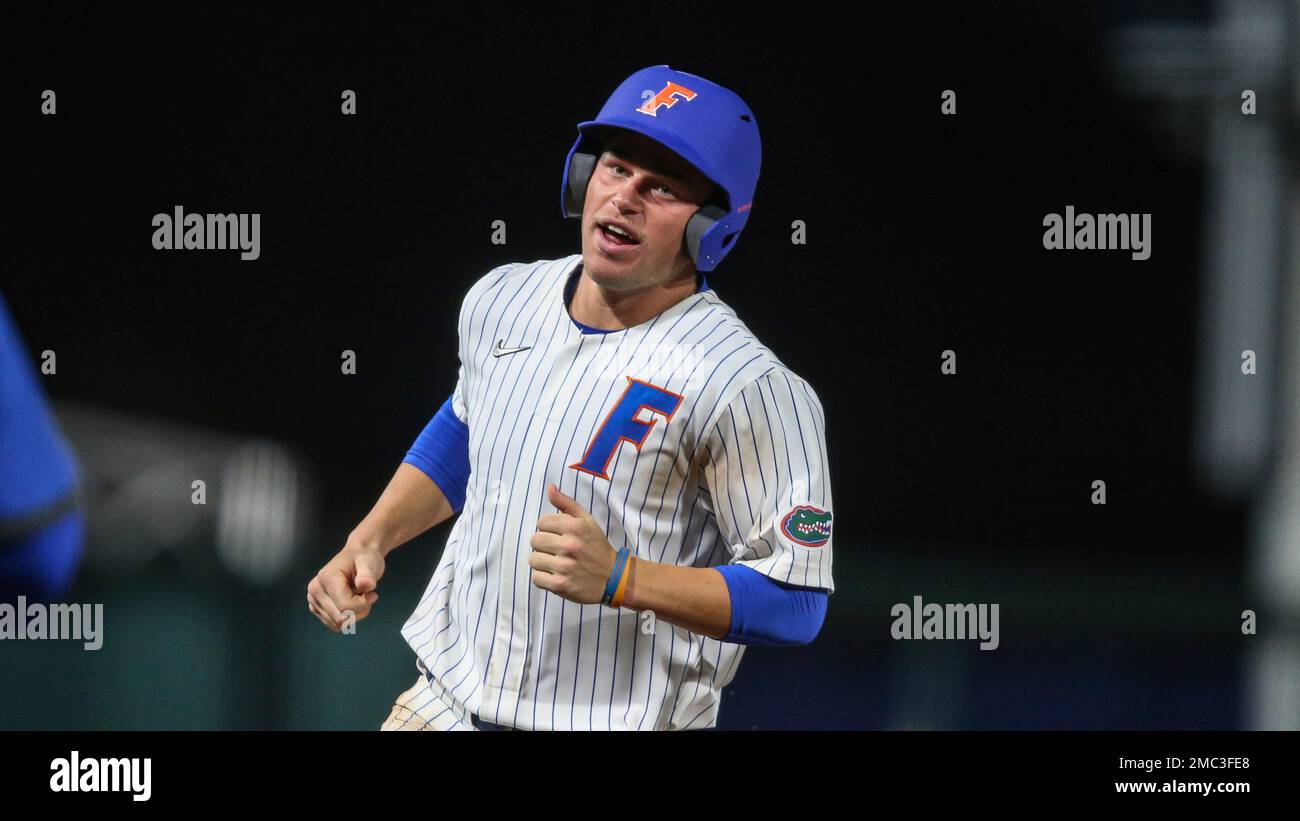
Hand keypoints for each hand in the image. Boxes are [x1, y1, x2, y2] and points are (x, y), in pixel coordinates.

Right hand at [306, 540, 384, 631]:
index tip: (373, 593)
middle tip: (365, 594)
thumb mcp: (370, 563)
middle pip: (340, 618)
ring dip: (355, 614)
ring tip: (358, 596)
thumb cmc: (364, 559)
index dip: (363, 604)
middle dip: (359, 610)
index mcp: (325, 579)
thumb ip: (368, 575)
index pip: (344, 606)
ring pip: (338, 624)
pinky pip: (335, 625)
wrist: (358, 556)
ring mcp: (313, 601)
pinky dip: (349, 618)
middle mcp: (314, 591)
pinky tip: (352, 603)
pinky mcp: (317, 609)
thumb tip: (366, 584)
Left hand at [528, 483, 618, 604]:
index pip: (541, 522)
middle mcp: (570, 545)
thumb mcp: (587, 521)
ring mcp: (565, 567)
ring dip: (542, 562)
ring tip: (555, 563)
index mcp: (575, 527)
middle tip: (556, 550)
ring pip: (533, 559)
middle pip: (534, 540)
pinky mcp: (561, 585)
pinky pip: (536, 578)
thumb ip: (566, 503)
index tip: (558, 535)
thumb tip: (550, 488)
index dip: (548, 528)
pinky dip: (543, 578)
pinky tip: (555, 575)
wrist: (613, 577)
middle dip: (543, 545)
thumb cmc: (597, 546)